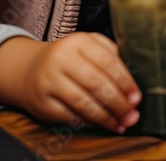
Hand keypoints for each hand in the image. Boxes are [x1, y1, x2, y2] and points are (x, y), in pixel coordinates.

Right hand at [0, 33, 140, 132]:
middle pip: (96, 83)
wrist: (29, 69)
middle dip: (118, 102)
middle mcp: (61, 59)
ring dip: (106, 116)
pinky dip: (89, 122)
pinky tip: (101, 124)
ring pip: (83, 103)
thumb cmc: (68, 58)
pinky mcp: (42, 102)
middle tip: (132, 113)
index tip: (136, 96)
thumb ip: (110, 54)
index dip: (125, 81)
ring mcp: (49, 81)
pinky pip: (70, 116)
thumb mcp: (87, 45)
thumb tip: (130, 82)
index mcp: (77, 41)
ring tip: (121, 123)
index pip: (107, 61)